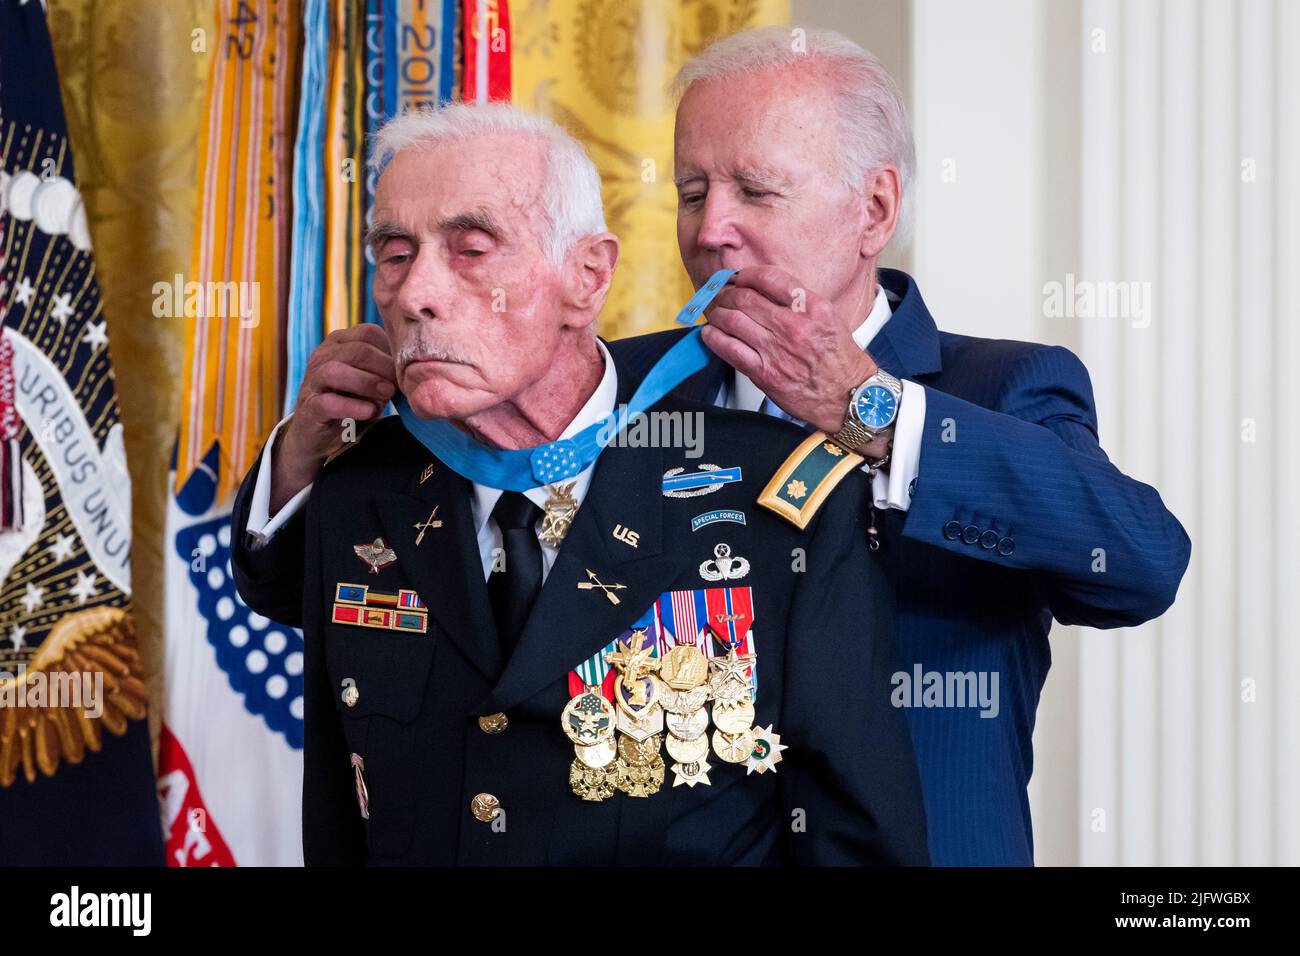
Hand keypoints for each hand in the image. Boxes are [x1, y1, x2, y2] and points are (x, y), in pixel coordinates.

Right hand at [271, 324, 395, 512]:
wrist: (323, 435)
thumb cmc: (354, 402)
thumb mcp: (374, 382)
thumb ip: (389, 370)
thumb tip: (418, 368)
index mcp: (340, 343)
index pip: (368, 333)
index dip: (391, 349)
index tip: (407, 369)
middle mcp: (322, 357)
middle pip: (355, 350)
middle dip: (383, 366)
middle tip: (399, 385)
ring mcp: (312, 381)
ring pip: (334, 371)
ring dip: (366, 382)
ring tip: (386, 395)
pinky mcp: (309, 407)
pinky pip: (327, 402)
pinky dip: (352, 406)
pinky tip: (370, 412)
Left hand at [701, 266, 876, 433]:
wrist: (849, 395)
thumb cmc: (838, 359)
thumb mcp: (828, 317)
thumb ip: (798, 301)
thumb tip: (762, 289)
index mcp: (813, 307)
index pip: (769, 278)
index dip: (745, 274)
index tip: (737, 277)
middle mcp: (794, 326)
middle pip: (745, 298)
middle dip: (726, 294)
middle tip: (720, 295)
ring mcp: (778, 350)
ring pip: (733, 320)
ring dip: (717, 314)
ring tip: (715, 313)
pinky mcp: (765, 373)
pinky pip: (729, 349)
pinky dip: (714, 338)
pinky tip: (710, 334)